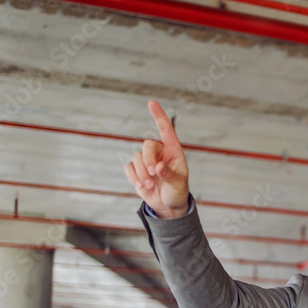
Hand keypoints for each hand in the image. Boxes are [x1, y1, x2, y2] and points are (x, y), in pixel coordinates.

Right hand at [124, 100, 189, 217]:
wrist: (168, 205)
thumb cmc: (177, 191)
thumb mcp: (178, 184)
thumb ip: (169, 174)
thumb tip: (158, 167)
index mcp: (173, 151)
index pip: (166, 130)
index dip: (159, 115)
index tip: (151, 102)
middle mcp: (159, 152)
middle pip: (147, 145)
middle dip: (148, 159)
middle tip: (153, 174)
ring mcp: (146, 160)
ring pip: (137, 157)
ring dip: (142, 173)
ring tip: (151, 185)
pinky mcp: (136, 170)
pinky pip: (129, 167)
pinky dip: (134, 176)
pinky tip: (142, 186)